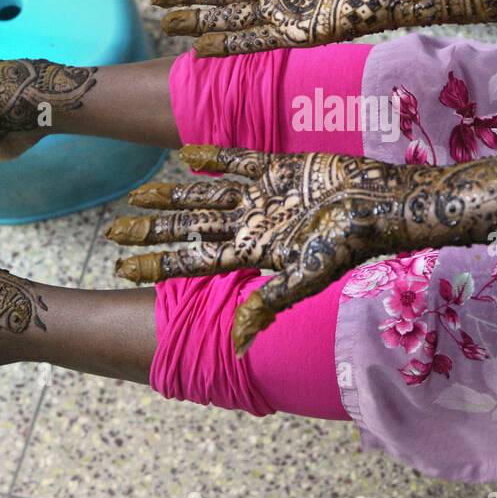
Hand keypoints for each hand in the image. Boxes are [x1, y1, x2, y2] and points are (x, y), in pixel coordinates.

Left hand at [106, 145, 410, 352]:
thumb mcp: (308, 276)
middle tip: (111, 229)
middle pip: (190, 229)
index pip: (193, 259)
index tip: (119, 266)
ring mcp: (265, 198)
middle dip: (152, 230)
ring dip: (172, 195)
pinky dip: (214, 158)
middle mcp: (253, 226)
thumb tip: (236, 342)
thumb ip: (270, 303)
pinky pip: (241, 162)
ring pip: (206, 197)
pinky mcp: (282, 169)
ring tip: (137, 193)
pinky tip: (186, 156)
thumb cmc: (350, 245)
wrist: (385, 207)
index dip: (156, 263)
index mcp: (253, 252)